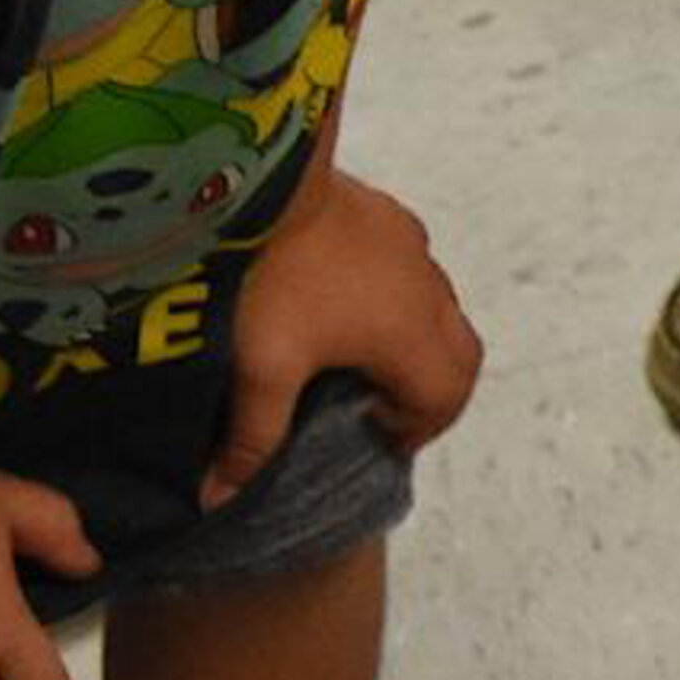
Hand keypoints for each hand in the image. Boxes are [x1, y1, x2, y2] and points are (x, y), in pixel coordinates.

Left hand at [201, 175, 482, 509]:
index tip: (370, 432)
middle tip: (377, 404)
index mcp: (410, 334)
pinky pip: (410, 264)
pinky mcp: (386, 214)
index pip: (445, 396)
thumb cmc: (275, 279)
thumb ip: (251, 440)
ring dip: (411, 338)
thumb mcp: (261, 370)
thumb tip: (220, 499)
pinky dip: (393, 293)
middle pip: (459, 353)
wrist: (267, 180)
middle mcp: (425, 289)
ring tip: (351, 349)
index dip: (415, 427)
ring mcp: (410, 245)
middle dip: (430, 389)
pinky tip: (337, 290)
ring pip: (437, 305)